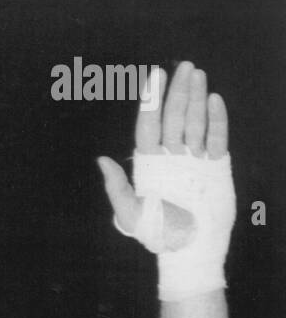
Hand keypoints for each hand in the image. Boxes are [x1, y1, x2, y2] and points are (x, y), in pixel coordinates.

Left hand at [96, 63, 234, 299]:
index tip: (154, 77)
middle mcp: (171, 157)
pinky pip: (217, 137)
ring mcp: (194, 159)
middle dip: (177, 92)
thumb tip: (101, 160)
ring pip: (194, 122)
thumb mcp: (130, 215)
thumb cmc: (157, 235)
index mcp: (149, 164)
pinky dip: (216, 119)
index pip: (149, 126)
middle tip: (183, 67)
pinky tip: (213, 99)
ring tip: (197, 75)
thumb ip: (116, 188)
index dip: (151, 102)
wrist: (190, 250)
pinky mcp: (215, 165)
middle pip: (173, 117)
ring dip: (196, 98)